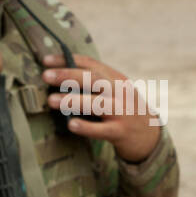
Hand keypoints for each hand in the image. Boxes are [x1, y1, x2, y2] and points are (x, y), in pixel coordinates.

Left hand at [42, 54, 161, 162]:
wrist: (149, 136)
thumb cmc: (122, 110)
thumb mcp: (114, 91)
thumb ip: (94, 83)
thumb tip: (59, 76)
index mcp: (116, 78)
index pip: (91, 64)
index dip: (68, 60)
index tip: (46, 60)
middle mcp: (120, 92)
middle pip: (93, 79)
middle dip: (68, 76)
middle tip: (46, 76)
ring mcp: (122, 112)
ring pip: (97, 103)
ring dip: (73, 101)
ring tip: (51, 100)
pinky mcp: (121, 132)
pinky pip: (102, 130)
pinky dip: (86, 127)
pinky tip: (71, 124)